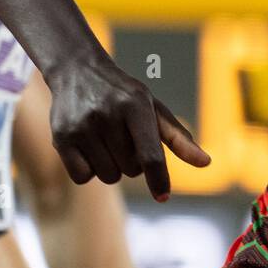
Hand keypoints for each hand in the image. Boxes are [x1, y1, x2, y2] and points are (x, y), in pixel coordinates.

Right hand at [46, 55, 209, 199]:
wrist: (78, 71)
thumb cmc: (125, 96)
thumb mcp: (154, 109)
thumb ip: (178, 138)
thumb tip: (206, 163)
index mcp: (136, 106)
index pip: (150, 154)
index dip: (158, 178)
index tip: (163, 197)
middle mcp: (107, 115)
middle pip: (131, 170)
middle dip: (134, 162)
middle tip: (125, 138)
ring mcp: (81, 126)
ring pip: (108, 176)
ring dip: (113, 167)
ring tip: (107, 141)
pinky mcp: (61, 137)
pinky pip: (83, 177)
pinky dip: (90, 171)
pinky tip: (89, 148)